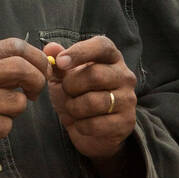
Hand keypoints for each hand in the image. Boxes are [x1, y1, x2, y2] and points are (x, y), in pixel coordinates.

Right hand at [0, 38, 49, 171]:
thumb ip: (0, 67)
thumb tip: (42, 61)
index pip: (13, 45)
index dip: (36, 56)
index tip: (43, 69)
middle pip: (20, 67)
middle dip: (37, 81)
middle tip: (35, 93)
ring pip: (18, 101)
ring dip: (15, 112)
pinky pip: (7, 125)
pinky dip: (2, 130)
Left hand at [43, 36, 136, 160]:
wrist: (94, 131)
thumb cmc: (80, 96)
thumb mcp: (65, 77)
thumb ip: (58, 62)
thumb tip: (50, 48)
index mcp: (112, 58)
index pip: (102, 46)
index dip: (80, 52)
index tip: (60, 62)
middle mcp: (125, 76)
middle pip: (95, 75)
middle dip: (70, 86)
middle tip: (66, 92)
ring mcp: (128, 99)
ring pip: (93, 102)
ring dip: (73, 108)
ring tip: (73, 109)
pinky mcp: (126, 122)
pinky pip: (95, 124)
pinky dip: (80, 126)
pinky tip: (82, 124)